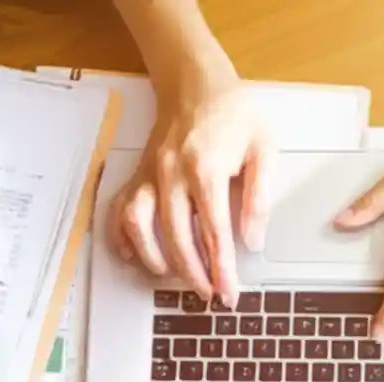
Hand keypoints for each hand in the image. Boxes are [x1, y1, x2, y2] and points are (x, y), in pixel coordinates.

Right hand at [108, 79, 271, 307]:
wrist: (196, 85)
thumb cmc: (232, 115)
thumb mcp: (264, 149)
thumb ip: (260, 197)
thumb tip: (252, 240)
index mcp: (206, 168)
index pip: (213, 231)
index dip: (221, 268)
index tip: (228, 292)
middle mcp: (171, 173)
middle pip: (176, 237)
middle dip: (193, 274)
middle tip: (208, 295)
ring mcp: (149, 175)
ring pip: (139, 228)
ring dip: (155, 260)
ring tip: (175, 278)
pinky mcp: (137, 176)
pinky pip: (119, 213)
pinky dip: (123, 239)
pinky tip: (136, 257)